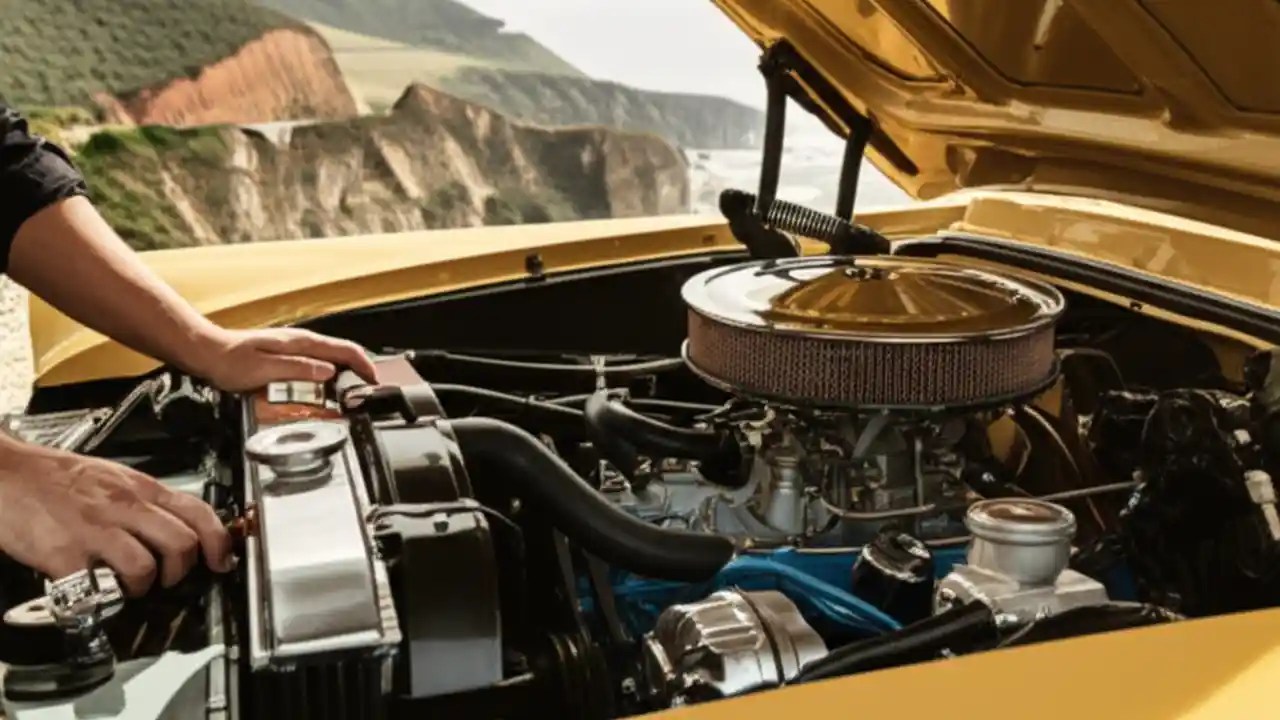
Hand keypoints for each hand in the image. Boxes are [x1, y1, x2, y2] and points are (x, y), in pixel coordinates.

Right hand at [0, 441, 232, 595]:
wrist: (5, 473)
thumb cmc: (54, 476)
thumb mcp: (112, 478)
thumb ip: (144, 500)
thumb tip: (176, 524)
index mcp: (139, 488)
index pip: (198, 511)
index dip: (219, 540)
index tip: (224, 560)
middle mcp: (123, 507)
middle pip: (181, 543)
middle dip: (183, 570)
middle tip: (169, 579)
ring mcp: (94, 531)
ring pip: (146, 567)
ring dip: (143, 586)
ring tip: (127, 585)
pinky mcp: (64, 554)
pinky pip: (95, 586)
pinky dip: (98, 597)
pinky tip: (91, 590)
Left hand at [196, 327, 378, 392]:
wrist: (207, 352)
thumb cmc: (230, 360)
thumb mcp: (265, 368)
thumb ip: (298, 369)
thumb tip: (328, 373)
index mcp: (300, 343)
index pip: (344, 349)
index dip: (364, 364)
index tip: (374, 381)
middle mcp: (300, 342)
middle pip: (342, 353)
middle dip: (359, 371)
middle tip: (366, 393)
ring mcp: (294, 348)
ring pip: (331, 359)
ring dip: (345, 374)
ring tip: (350, 394)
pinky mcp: (287, 356)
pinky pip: (316, 365)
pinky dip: (328, 377)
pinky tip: (325, 390)